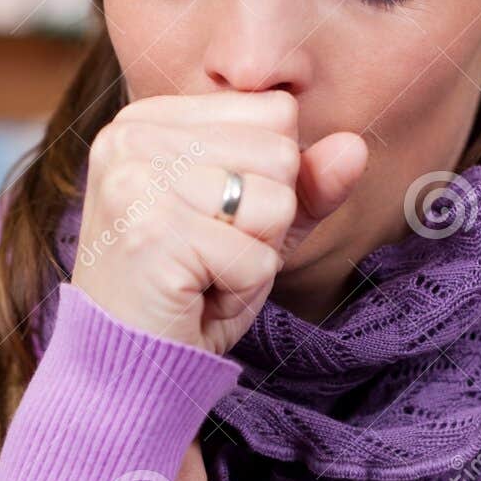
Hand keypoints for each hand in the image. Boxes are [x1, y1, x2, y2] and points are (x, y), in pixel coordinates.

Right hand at [71, 90, 368, 358]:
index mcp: (149, 118)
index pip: (274, 111)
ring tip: (202, 276)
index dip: (269, 178)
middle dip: (265, 222)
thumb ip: (304, 185)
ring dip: (254, 259)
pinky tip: (194, 298)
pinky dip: (240, 292)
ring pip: (275, 203)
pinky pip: (257, 259)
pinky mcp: (151, 233)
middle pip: (280, 152)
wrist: (125, 370)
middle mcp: (132, 136)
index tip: (213, 220)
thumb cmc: (186, 294)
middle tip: (207, 257)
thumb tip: (354, 146)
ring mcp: (135, 181)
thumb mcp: (254, 228)